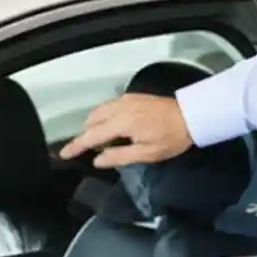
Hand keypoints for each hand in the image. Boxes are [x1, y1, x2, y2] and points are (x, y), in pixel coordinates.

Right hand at [59, 93, 193, 167]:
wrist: (193, 115)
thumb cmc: (173, 138)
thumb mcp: (148, 154)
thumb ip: (120, 156)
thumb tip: (97, 160)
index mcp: (122, 122)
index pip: (92, 136)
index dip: (76, 146)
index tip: (63, 154)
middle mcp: (120, 107)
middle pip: (91, 121)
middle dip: (85, 135)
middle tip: (85, 150)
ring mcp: (127, 99)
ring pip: (99, 110)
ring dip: (93, 124)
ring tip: (98, 140)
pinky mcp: (134, 96)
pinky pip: (109, 105)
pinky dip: (103, 115)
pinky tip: (111, 125)